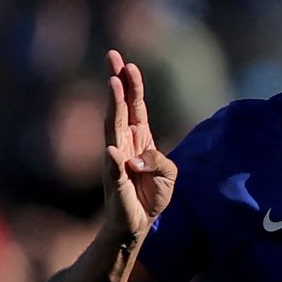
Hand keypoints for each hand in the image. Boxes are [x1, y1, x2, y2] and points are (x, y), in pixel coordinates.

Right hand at [102, 49, 176, 240]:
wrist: (137, 224)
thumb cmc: (152, 195)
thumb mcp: (168, 174)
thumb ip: (159, 160)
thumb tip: (138, 158)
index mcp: (139, 138)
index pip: (135, 105)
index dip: (133, 85)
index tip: (128, 64)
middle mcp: (124, 143)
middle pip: (120, 107)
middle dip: (117, 82)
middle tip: (113, 56)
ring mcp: (116, 160)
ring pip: (114, 128)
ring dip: (113, 106)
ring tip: (112, 84)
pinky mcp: (115, 181)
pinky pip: (115, 169)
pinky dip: (114, 160)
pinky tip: (113, 150)